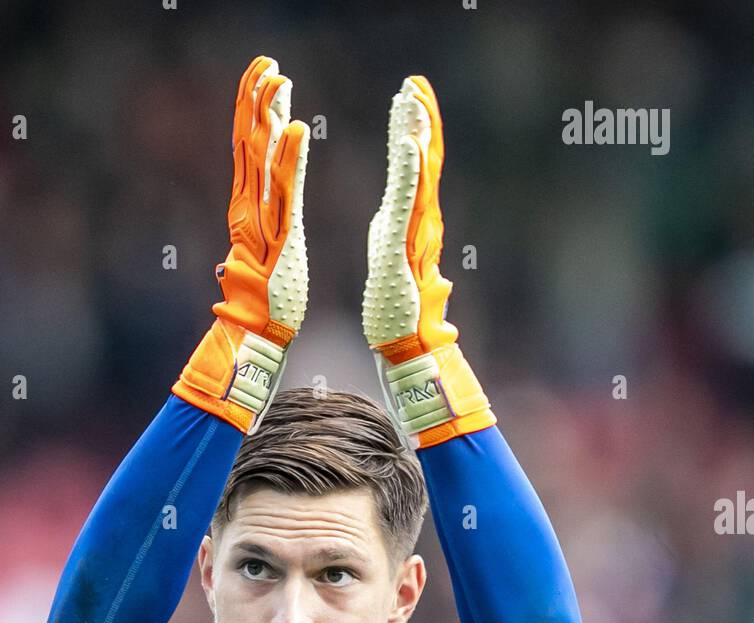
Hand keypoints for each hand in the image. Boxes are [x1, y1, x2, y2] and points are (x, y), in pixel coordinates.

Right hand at [173, 56, 309, 433]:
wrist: (256, 338)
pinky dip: (288, 158)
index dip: (254, 113)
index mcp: (250, 212)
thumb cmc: (266, 304)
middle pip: (248, 144)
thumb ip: (259, 235)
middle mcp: (250, 210)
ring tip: (278, 79)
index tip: (263, 77)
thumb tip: (247, 228)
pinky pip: (283, 191)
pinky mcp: (277, 237)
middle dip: (255, 101)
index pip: (250, 152)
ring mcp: (261, 222)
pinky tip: (295, 127)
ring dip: (268, 116)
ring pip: (261, 159)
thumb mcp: (267, 257)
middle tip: (265, 62)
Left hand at [362, 76, 494, 448]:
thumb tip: (397, 217)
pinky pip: (409, 202)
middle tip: (414, 81)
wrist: (406, 348)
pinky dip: (411, 170)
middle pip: (425, 161)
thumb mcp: (390, 260)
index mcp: (412, 223)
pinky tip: (412, 143)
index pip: (415, 168)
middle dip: (421, 119)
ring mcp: (417, 233)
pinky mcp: (405, 246)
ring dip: (418, 133)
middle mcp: (422, 222)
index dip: (414, 131)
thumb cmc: (396, 312)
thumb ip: (396, 234)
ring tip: (413, 97)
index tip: (408, 96)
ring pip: (421, 173)